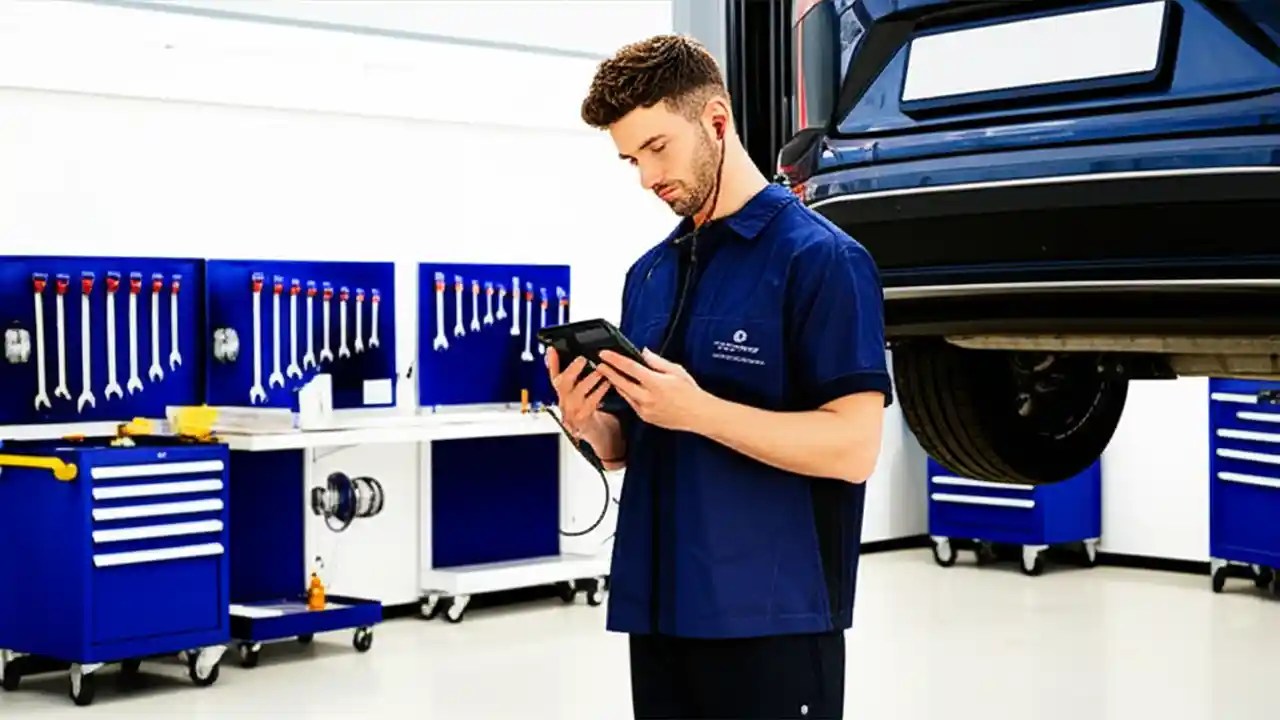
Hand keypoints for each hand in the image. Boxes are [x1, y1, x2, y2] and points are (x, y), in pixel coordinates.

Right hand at [546, 347, 611, 438]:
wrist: (601, 438)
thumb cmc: (594, 413)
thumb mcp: (585, 394)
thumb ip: (580, 378)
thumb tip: (587, 357)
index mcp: (563, 395)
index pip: (553, 376)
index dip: (551, 362)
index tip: (552, 349)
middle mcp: (564, 404)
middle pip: (561, 384)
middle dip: (572, 369)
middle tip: (582, 359)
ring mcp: (572, 413)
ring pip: (576, 394)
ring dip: (589, 380)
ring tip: (600, 371)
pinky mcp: (583, 421)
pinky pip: (589, 404)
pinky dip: (599, 392)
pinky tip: (607, 384)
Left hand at [595, 348, 710, 432]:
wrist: (698, 415)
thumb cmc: (690, 393)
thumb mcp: (676, 370)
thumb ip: (657, 361)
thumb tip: (643, 353)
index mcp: (656, 383)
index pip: (629, 368)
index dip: (615, 360)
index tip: (605, 354)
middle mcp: (648, 398)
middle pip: (621, 382)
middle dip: (608, 372)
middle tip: (599, 364)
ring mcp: (645, 410)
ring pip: (624, 394)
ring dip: (615, 383)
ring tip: (608, 373)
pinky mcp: (645, 417)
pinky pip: (631, 403)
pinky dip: (626, 394)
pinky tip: (624, 387)